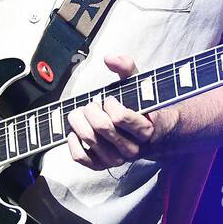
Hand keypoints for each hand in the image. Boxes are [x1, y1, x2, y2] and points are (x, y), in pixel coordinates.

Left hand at [65, 54, 175, 169]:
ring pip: (89, 140)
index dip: (110, 104)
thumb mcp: (139, 85)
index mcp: (145, 130)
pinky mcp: (102, 165)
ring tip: (81, 113)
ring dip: (79, 121)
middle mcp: (132, 149)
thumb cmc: (141, 107)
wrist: (150, 135)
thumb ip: (127, 68)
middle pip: (102, 127)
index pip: (120, 117)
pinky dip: (72, 141)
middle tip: (91, 104)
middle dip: (90, 109)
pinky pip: (80, 157)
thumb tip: (109, 57)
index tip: (110, 99)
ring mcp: (117, 159)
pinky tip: (75, 131)